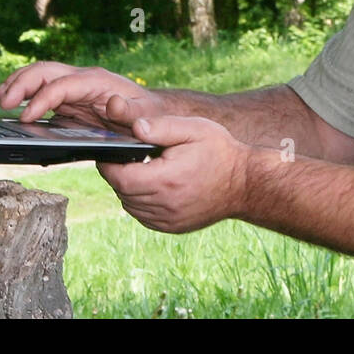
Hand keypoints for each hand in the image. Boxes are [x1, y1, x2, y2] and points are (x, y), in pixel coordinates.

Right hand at [0, 62, 162, 131]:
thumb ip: (130, 112)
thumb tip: (113, 104)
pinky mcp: (70, 100)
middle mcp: (83, 79)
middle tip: (3, 103)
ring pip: (40, 77)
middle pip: (45, 72)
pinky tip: (12, 105)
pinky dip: (25, 95)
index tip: (26, 117)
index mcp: (98, 81)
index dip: (42, 99)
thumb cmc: (149, 115)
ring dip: (18, 84)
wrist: (153, 113)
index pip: (62, 85)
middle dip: (21, 84)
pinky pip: (43, 92)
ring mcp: (75, 88)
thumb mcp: (146, 115)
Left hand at [97, 115, 250, 233]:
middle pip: (122, 192)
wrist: (245, 183)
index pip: (120, 177)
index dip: (108, 165)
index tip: (108, 152)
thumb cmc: (219, 151)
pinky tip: (150, 186)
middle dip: (117, 174)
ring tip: (137, 170)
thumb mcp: (194, 128)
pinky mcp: (173, 227)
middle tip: (122, 157)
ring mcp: (168, 219)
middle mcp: (165, 204)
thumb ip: (161, 126)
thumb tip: (134, 127)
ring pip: (130, 206)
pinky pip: (143, 216)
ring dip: (127, 189)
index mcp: (166, 179)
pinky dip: (140, 202)